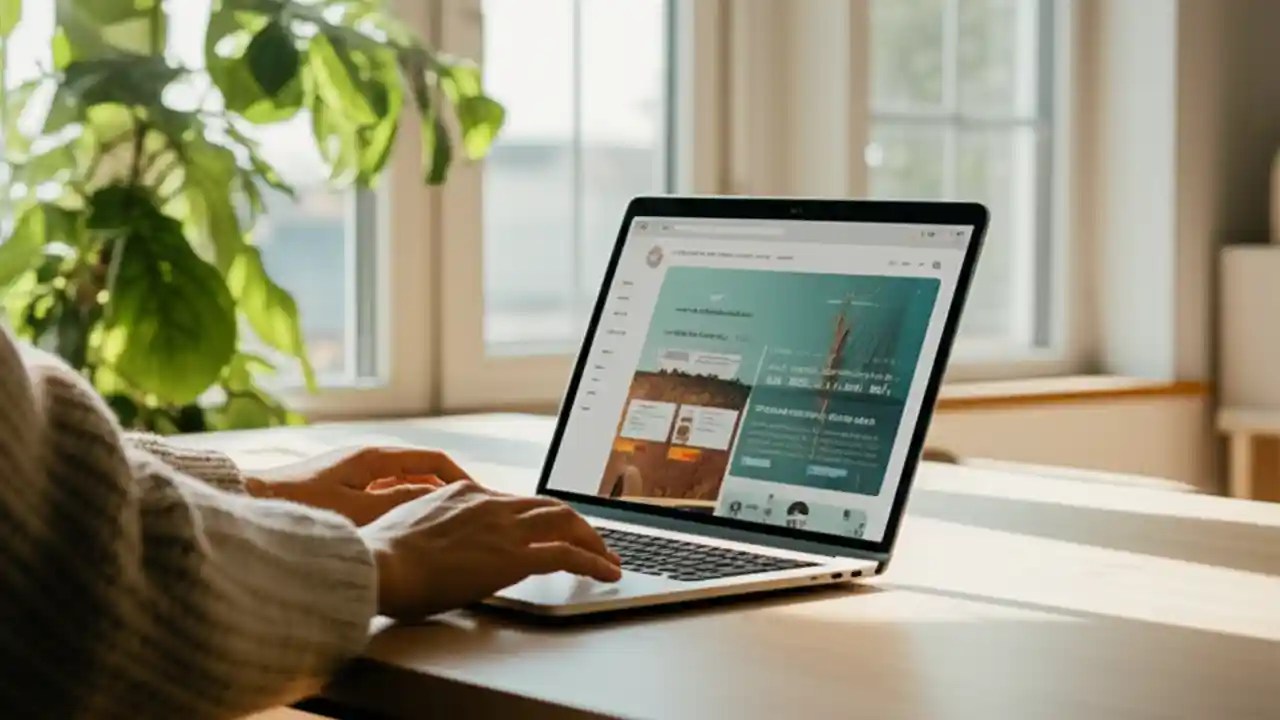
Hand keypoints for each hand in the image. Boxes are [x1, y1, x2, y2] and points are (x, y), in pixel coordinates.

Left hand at [246, 447, 469, 525]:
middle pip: (422, 473)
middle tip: (468, 518)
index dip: (462, 479)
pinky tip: (405, 531)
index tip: (482, 499)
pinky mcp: (341, 488)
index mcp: (377, 457)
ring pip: (404, 485)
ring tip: (444, 527)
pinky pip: (385, 494)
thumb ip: (400, 503)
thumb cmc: (302, 505)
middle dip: (448, 493)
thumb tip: (438, 498)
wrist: (252, 500)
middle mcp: (369, 460)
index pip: (435, 461)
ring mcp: (355, 473)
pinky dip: (403, 508)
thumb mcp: (359, 510)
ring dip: (425, 502)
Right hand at [358, 480, 622, 618]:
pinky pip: (567, 555)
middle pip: (548, 506)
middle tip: (592, 541)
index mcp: (462, 493)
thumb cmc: (383, 557)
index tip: (548, 529)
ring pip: (566, 523)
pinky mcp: (515, 555)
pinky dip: (593, 562)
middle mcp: (489, 502)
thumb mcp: (410, 530)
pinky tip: (606, 572)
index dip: (537, 517)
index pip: (514, 501)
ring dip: (592, 541)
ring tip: (608, 559)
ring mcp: (504, 526)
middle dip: (576, 523)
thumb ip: (433, 531)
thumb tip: (434, 547)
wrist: (379, 564)